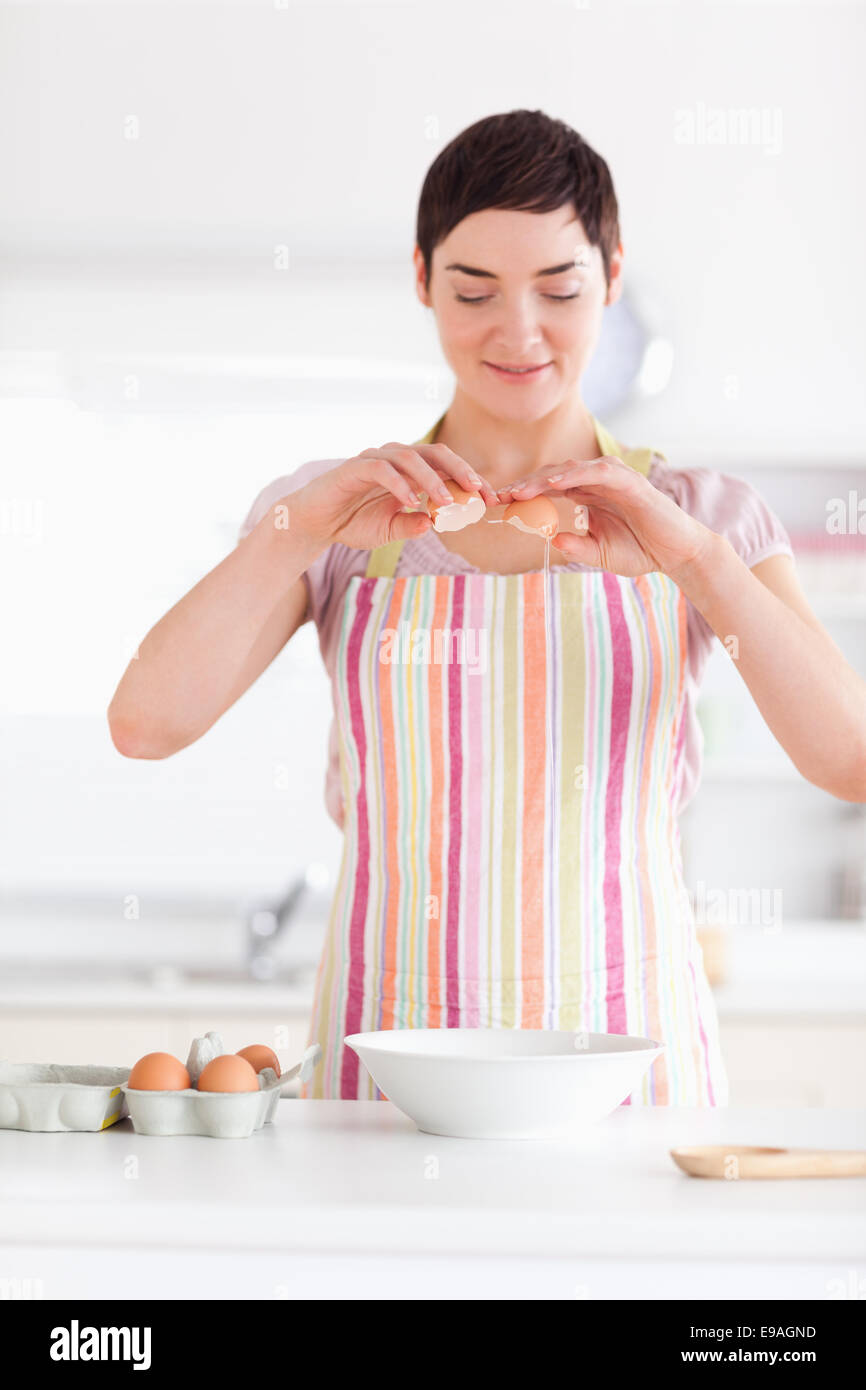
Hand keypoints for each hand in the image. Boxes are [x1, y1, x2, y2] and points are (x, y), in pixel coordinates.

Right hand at [286, 443, 499, 551]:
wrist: (315, 523)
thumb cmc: (352, 523)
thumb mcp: (388, 531)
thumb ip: (411, 526)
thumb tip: (434, 523)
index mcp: (410, 471)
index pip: (446, 467)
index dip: (470, 480)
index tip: (490, 499)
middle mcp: (396, 459)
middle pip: (436, 453)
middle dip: (461, 471)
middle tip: (478, 492)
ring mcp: (375, 459)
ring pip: (411, 457)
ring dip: (433, 480)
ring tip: (447, 502)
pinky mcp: (354, 467)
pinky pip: (381, 469)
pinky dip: (398, 485)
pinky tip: (410, 503)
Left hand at [495, 455, 716, 581]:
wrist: (676, 554)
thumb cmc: (641, 551)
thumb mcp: (600, 554)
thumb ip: (575, 548)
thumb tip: (550, 540)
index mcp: (588, 495)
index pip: (549, 489)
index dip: (524, 494)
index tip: (499, 505)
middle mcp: (598, 482)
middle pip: (552, 476)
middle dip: (524, 485)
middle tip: (499, 497)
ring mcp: (614, 478)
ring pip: (570, 471)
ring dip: (542, 479)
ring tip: (519, 491)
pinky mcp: (630, 481)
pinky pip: (598, 472)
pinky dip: (576, 474)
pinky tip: (554, 484)